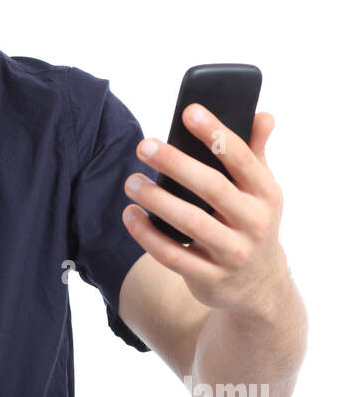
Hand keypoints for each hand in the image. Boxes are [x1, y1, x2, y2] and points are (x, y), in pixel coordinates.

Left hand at [121, 103, 288, 314]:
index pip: (241, 158)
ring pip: (190, 222)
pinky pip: (173, 255)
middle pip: (212, 188)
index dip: (215, 133)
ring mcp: (233, 254)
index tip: (189, 111)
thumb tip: (261, 114)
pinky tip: (130, 215)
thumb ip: (256, 151)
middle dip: (176, 163)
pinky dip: (147, 235)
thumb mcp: (261, 190)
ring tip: (132, 182)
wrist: (259, 285)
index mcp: (266, 193)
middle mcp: (254, 223)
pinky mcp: (209, 278)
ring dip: (156, 200)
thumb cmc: (251, 221)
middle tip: (145, 145)